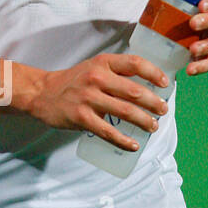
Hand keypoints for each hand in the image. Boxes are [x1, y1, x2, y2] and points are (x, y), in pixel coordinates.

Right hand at [28, 52, 168, 150]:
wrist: (42, 93)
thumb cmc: (73, 80)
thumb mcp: (94, 67)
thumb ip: (116, 72)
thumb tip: (147, 85)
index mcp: (103, 62)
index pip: (135, 63)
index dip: (154, 73)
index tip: (166, 84)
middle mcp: (97, 78)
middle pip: (134, 91)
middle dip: (153, 103)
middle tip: (163, 110)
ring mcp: (88, 98)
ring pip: (125, 112)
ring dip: (144, 121)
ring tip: (153, 126)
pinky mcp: (81, 118)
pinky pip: (107, 132)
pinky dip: (123, 141)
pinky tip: (133, 145)